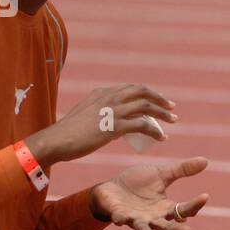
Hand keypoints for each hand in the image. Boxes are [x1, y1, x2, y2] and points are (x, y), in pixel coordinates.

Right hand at [25, 84, 176, 166]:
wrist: (55, 141)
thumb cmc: (67, 132)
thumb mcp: (84, 115)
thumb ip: (96, 111)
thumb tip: (108, 118)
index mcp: (102, 92)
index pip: (131, 88)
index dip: (148, 93)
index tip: (159, 101)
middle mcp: (109, 97)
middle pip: (142, 92)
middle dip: (159, 99)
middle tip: (171, 108)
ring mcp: (112, 111)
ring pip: (145, 107)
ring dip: (162, 114)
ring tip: (173, 121)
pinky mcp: (113, 126)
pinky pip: (141, 126)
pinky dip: (154, 131)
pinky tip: (162, 137)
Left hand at [90, 157, 209, 229]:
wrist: (112, 188)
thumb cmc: (138, 184)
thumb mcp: (162, 174)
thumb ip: (182, 170)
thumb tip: (205, 161)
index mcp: (165, 208)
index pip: (184, 210)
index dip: (195, 205)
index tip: (205, 196)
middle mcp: (153, 217)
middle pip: (168, 227)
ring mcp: (136, 218)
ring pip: (143, 228)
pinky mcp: (119, 215)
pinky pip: (120, 219)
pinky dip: (120, 219)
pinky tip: (120, 219)